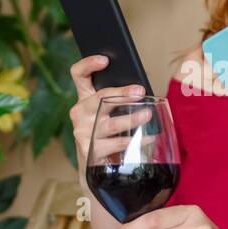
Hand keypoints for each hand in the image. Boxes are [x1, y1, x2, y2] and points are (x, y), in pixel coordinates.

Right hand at [68, 54, 148, 188]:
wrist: (96, 169)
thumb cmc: (108, 133)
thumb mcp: (110, 113)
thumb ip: (118, 99)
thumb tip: (141, 90)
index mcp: (84, 98)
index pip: (78, 74)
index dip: (88, 64)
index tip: (105, 60)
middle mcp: (80, 113)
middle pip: (99, 98)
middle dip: (121, 94)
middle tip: (140, 91)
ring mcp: (83, 132)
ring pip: (111, 123)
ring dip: (132, 118)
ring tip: (148, 115)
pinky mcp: (90, 150)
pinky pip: (118, 143)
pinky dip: (136, 141)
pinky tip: (149, 137)